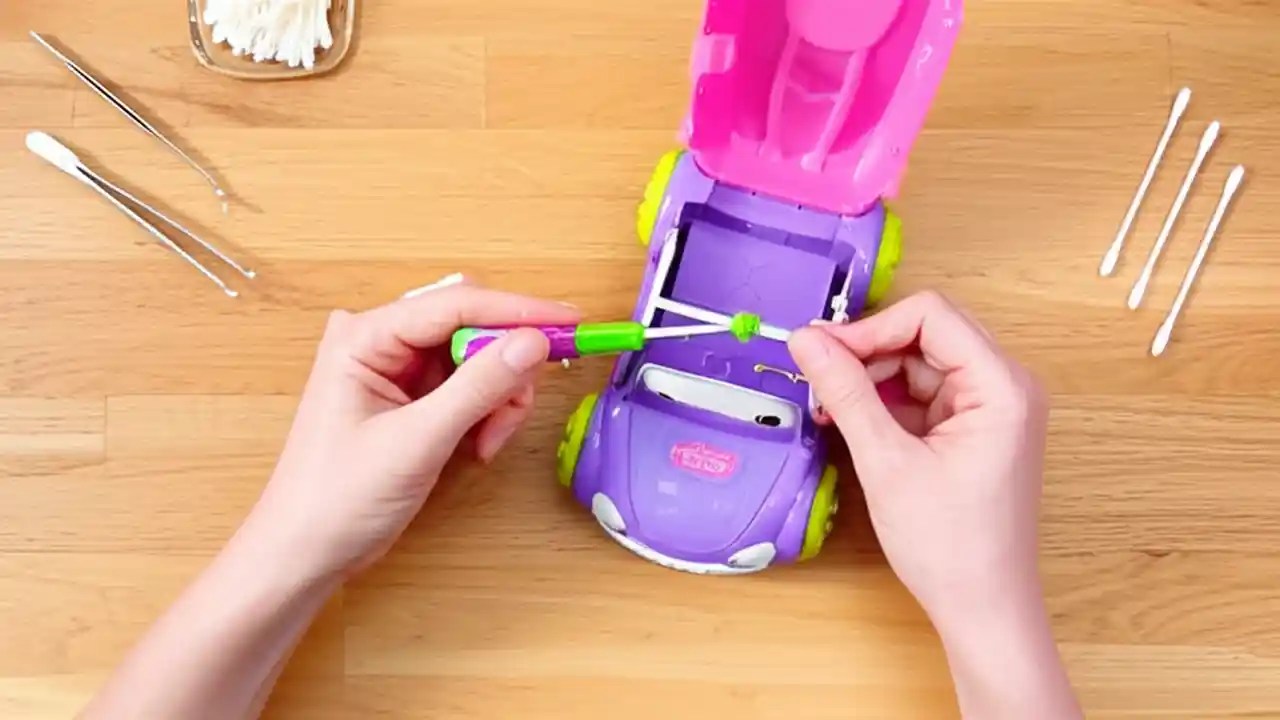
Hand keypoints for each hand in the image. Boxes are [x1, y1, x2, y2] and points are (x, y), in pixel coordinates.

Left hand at [245, 281, 579, 581]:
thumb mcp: (416, 441)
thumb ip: (478, 387)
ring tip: (488, 442)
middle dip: (506, 363)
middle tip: (522, 403)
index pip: (456, 304)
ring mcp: (397, 369)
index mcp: (365, 336)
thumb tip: (534, 343)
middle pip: (471, 324)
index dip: (518, 311)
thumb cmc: (337, 499)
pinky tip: (477, 446)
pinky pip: (470, 386)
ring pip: (479, 356)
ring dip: (498, 396)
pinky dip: (487, 412)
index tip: (570, 322)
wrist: (306, 553)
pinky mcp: (412, 397)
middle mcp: (381, 341)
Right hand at [789, 291, 1078, 717]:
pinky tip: (851, 421)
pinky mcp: (975, 429)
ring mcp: (992, 408)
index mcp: (1002, 386)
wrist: (983, 609)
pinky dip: (885, 401)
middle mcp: (1006, 386)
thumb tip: (805, 339)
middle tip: (817, 377)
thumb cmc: (949, 546)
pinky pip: (924, 393)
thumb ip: (846, 392)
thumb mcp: (887, 461)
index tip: (821, 352)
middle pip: (926, 333)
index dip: (870, 327)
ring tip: (829, 408)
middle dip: (867, 350)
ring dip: (871, 377)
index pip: (931, 315)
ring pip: (920, 362)